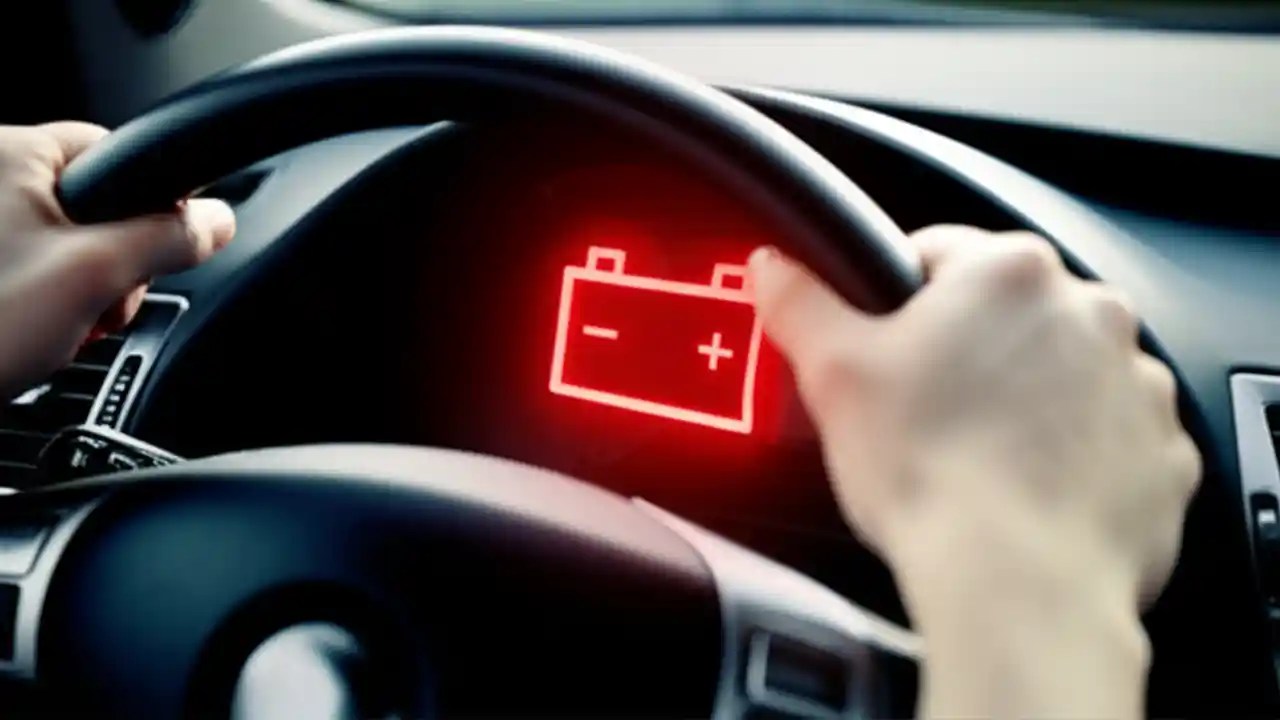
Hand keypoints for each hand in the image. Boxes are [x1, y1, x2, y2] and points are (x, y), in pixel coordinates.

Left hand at [0, 122, 233, 396]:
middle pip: (93, 205)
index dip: (150, 209)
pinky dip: (42, 304)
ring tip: (55, 328)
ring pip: (62, 245)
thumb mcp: (92, 278)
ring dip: (77, 293)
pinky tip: (31, 334)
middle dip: (108, 266)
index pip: (117, 152)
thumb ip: (167, 239)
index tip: (147, 258)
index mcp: (10, 152)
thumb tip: (217, 220)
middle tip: (93, 307)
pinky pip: (28, 270)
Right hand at [750, 226, 1199, 717]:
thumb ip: (801, 304)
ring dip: (1029, 400)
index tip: (886, 351)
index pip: (940, 254)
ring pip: (1066, 374)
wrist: (1014, 585)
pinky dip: (1075, 459)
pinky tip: (1028, 492)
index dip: (898, 302)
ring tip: (978, 459)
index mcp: (1010, 272)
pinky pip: (1111, 442)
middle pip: (1009, 315)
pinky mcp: (1163, 457)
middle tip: (925, 412)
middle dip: (970, 352)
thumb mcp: (834, 374)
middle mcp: (1091, 313)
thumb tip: (774, 265)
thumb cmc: (928, 471)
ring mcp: (1138, 386)